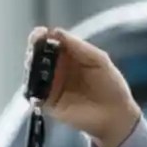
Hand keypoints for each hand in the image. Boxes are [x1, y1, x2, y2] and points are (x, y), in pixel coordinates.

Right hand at [25, 26, 141, 146]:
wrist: (116, 114)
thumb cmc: (111, 85)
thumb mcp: (99, 59)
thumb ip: (78, 46)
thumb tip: (55, 32)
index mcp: (68, 56)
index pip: (49, 42)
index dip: (42, 36)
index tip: (40, 33)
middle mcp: (56, 69)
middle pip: (37, 56)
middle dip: (33, 49)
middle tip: (34, 46)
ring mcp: (50, 86)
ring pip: (33, 73)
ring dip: (30, 66)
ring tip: (33, 61)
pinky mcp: (48, 103)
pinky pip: (34, 94)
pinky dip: (30, 87)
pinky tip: (34, 81)